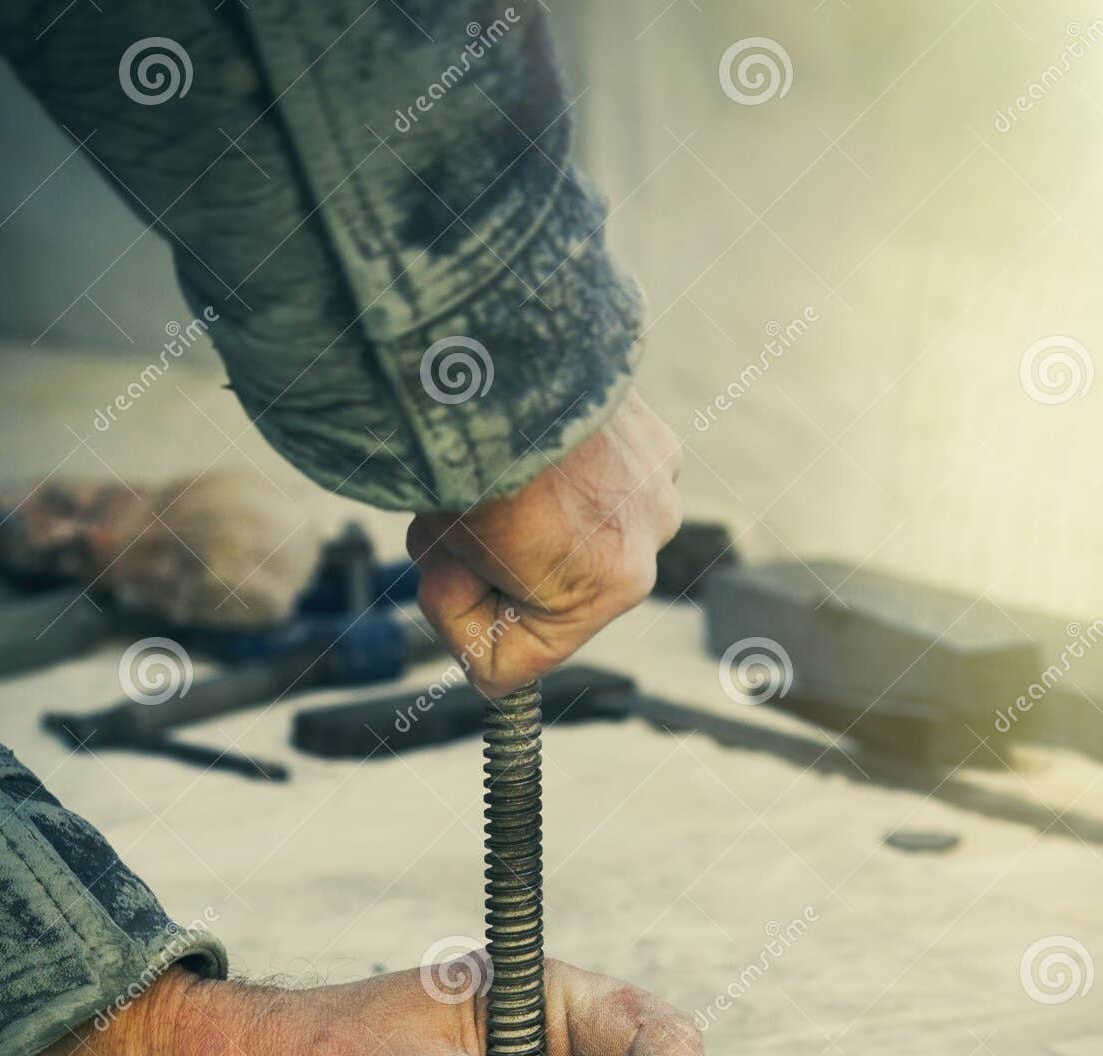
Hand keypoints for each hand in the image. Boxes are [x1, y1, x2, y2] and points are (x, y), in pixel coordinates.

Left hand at [408, 389, 682, 695]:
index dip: (460, 624)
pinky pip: (596, 480)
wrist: (506, 349)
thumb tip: (481, 653)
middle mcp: (653, 538)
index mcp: (611, 586)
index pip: (515, 659)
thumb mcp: (444, 555)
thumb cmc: (472, 454)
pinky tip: (526, 443)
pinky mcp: (652, 435)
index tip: (442, 576)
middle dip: (493, 567)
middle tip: (458, 518)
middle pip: (547, 594)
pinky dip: (556, 469)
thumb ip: (460, 607)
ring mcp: (660, 482)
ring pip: (573, 536)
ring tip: (491, 476)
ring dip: (524, 519)